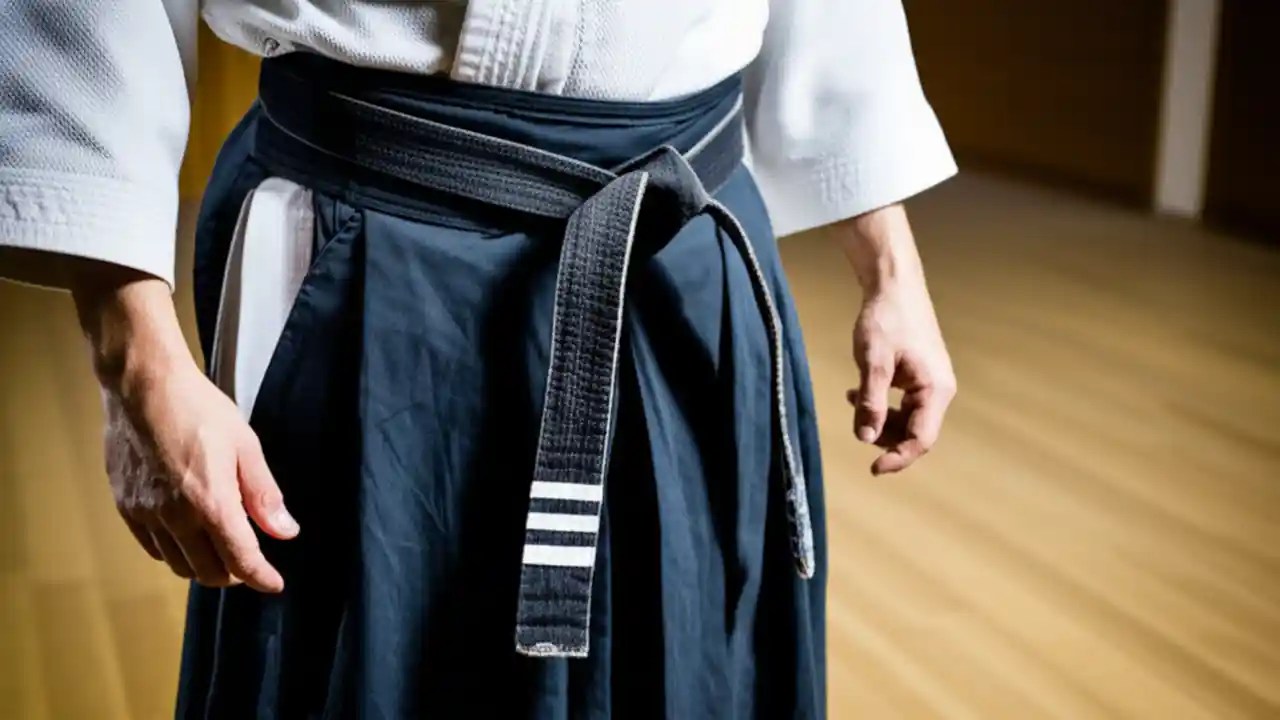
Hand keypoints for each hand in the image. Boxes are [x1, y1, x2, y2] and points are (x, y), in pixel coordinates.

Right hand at [104, 363, 297, 590]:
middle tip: (248, 562)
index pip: (241, 560)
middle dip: (235, 574)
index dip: (261, 577)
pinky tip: (188, 537)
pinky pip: (153, 549)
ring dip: (204, 567)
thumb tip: (285, 531)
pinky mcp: (126, 507)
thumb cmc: (198, 409)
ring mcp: (147, 514)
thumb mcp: (245, 445)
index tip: (273, 583)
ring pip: (179, 566)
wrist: (143, 386)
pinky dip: (175, 553)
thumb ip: (264, 494)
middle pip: (209, 572)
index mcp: (211, 502)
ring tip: (220, 550)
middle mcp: (176, 516)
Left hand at [848, 281, 955, 474]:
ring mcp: (930, 382)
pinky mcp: (918, 375)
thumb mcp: (873, 361)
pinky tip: (857, 391)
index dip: (898, 458)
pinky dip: (880, 403)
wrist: (894, 285)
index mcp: (936, 389)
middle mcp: (938, 389)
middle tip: (856, 423)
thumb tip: (865, 439)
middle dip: (883, 435)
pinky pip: (901, 402)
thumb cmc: (886, 318)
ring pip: (905, 418)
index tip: (873, 469)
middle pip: (913, 431)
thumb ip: (871, 402)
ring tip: (853, 399)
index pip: (921, 439)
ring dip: (878, 418)